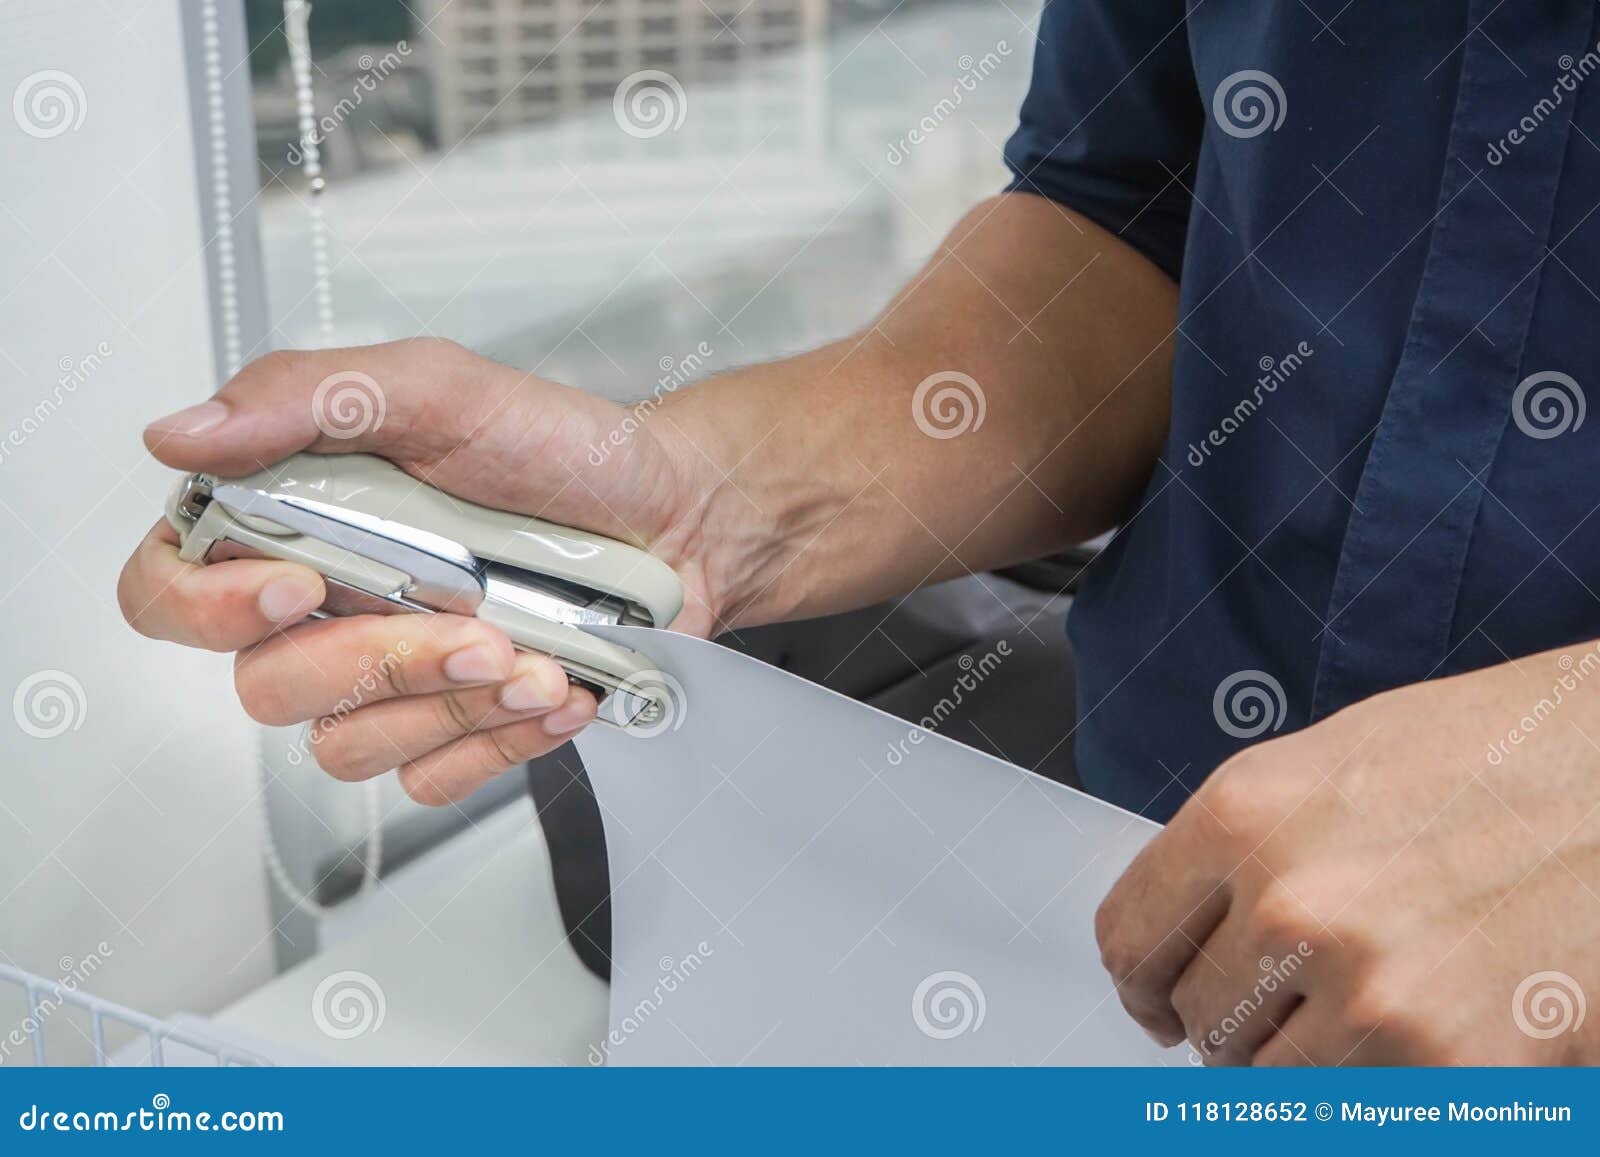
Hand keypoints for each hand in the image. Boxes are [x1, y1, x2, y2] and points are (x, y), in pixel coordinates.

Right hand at [118, 339, 736, 803]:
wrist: (676, 515)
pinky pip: (430, 779)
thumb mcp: (439, 387)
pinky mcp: (455, 729)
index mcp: (300, 523)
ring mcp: (391, 678)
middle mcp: (330, 609)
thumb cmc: (561, 448)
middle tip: (475, 622)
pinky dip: (497, 742)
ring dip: (450, 706)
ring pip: (346, 747)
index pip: (171, 591)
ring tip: (536, 656)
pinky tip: (554, 687)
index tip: (296, 588)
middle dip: (381, 660)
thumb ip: (308, 397)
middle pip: (268, 687)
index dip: (204, 607)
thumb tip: (180, 436)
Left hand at [1095, 645, 1599, 1064]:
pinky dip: (1379, 1085)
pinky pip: (1357, 1111)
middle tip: (1298, 987)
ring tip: (1375, 999)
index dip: (1141, 980)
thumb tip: (1179, 931)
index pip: (1129, 940)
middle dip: (1237, 1014)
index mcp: (1245, 818)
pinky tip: (1423, 1029)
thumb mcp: (1327, 765)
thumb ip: (1237, 852)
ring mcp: (1373, 997)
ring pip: (1270, 1081)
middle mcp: (1294, 907)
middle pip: (1200, 1018)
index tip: (1156, 997)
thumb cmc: (1491, 755)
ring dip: (1305, 1059)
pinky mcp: (1454, 1071)